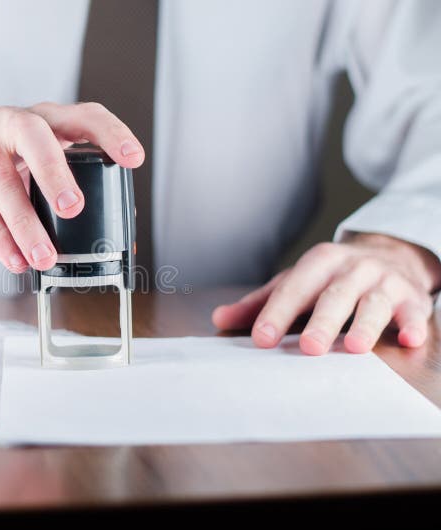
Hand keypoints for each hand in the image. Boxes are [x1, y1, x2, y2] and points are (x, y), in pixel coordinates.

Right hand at [0, 103, 143, 272]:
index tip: (133, 159)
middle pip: (36, 138)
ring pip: (2, 181)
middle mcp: (12, 121)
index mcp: (45, 118)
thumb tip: (119, 235)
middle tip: (73, 208)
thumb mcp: (36, 161)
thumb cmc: (1, 160)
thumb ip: (70, 183)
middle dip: (55, 173)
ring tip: (45, 257)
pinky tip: (15, 260)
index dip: (111, 134)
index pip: (84, 115)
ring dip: (25, 224)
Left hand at [213, 234, 440, 354]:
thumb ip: (261, 303)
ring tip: (354, 348)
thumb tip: (218, 318)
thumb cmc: (331, 277)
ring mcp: (384, 281)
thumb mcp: (296, 282)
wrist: (390, 254)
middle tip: (308, 347)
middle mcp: (352, 269)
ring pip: (374, 303)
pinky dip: (413, 324)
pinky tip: (410, 339)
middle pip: (335, 296)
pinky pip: (414, 311)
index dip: (276, 314)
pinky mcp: (411, 298)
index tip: (261, 339)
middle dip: (321, 322)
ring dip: (365, 325)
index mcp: (318, 263)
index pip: (293, 289)